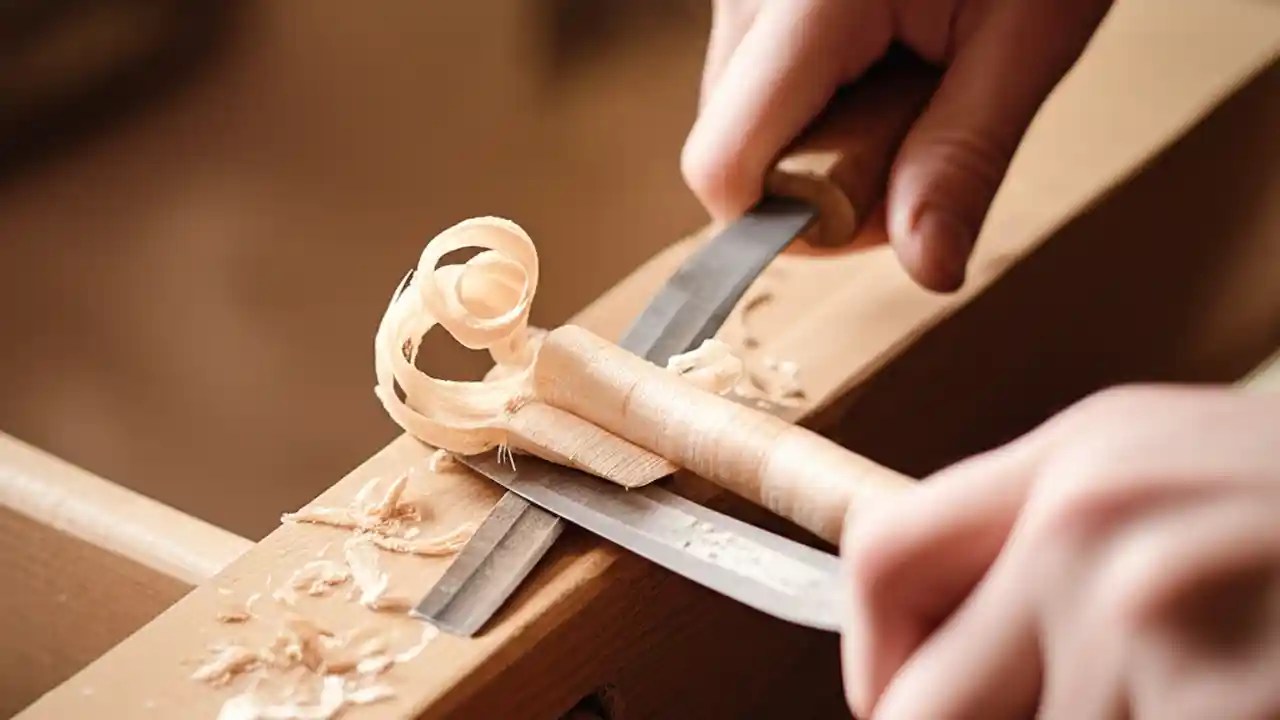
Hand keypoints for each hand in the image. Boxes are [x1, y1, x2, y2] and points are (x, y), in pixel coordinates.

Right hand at [683, 0, 1111, 291]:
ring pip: (735, 123)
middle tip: (911, 139)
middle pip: (726, 151)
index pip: (726, 166)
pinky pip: (748, 85)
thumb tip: (928, 267)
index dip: (790, 222)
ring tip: (899, 87)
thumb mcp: (1031, 33)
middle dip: (813, 184)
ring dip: (812, 144)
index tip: (875, 208)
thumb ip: (967, 155)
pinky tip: (872, 63)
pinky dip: (808, 104)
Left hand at [840, 385, 1279, 717]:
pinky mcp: (1223, 702)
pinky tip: (1247, 700)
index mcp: (1075, 455)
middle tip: (1046, 714)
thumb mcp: (1177, 477)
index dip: (871, 656)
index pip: (882, 555)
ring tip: (1207, 685)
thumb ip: (1057, 539)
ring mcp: (1141, 613)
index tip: (890, 698)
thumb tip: (967, 638)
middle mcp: (1080, 522)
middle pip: (921, 706)